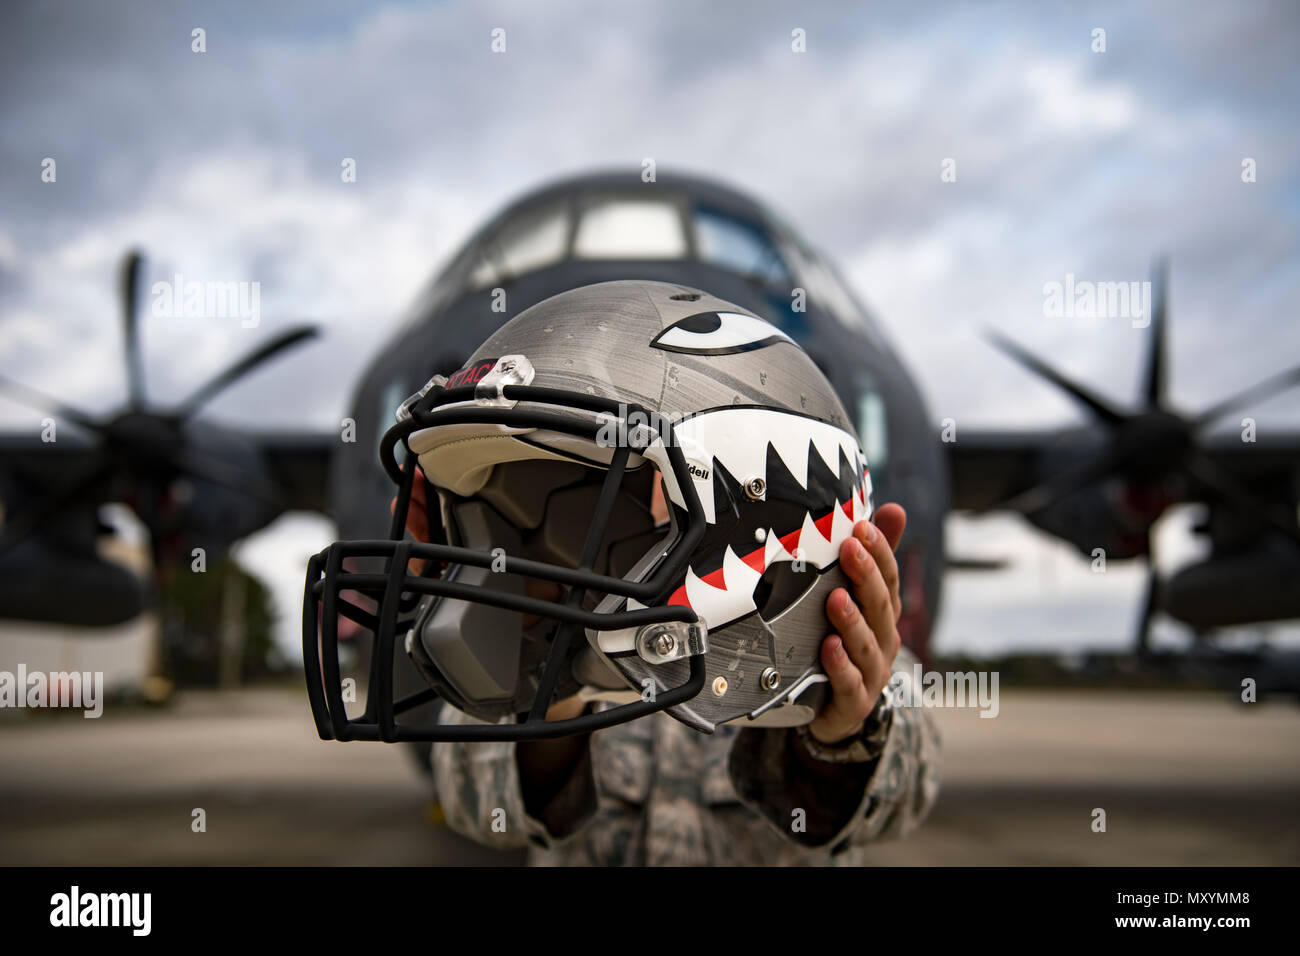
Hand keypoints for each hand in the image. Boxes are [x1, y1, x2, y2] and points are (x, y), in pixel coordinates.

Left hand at [807, 504, 905, 745]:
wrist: (837, 710)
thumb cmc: (846, 643)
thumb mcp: (859, 600)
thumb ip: (875, 558)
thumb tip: (893, 507)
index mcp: (884, 613)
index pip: (887, 578)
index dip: (880, 551)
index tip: (861, 525)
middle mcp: (884, 640)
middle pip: (880, 606)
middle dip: (866, 575)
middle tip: (851, 546)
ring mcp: (871, 673)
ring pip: (866, 644)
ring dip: (852, 621)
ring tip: (835, 598)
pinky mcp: (854, 702)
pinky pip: (849, 683)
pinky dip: (840, 666)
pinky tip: (828, 648)